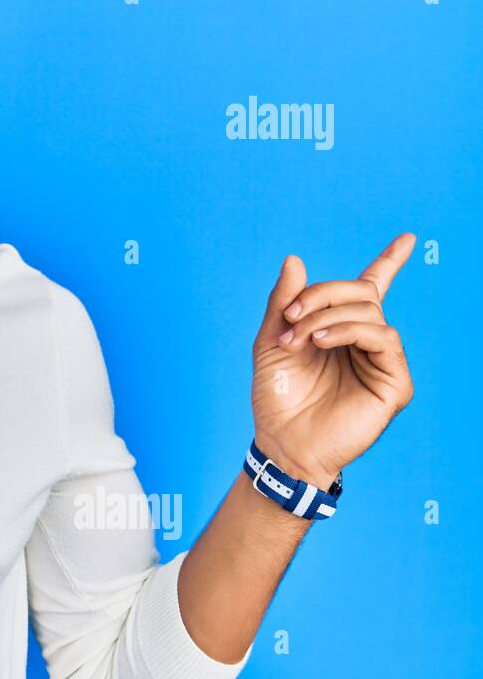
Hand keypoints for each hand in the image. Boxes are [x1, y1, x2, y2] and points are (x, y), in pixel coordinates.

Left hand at [250, 233, 415, 486]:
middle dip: (321, 295)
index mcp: (340, 328)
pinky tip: (322, 343)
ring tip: (299, 339)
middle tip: (290, 317)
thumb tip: (294, 259)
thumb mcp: (271, 340)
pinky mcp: (394, 382)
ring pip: (369, 312)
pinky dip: (349, 332)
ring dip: (327, 317)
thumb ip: (283, 301)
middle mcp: (365, 341)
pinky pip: (384, 338)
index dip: (390, 262)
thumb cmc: (277, 395)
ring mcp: (382, 361)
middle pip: (361, 292)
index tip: (408, 238)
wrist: (280, 440)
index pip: (371, 288)